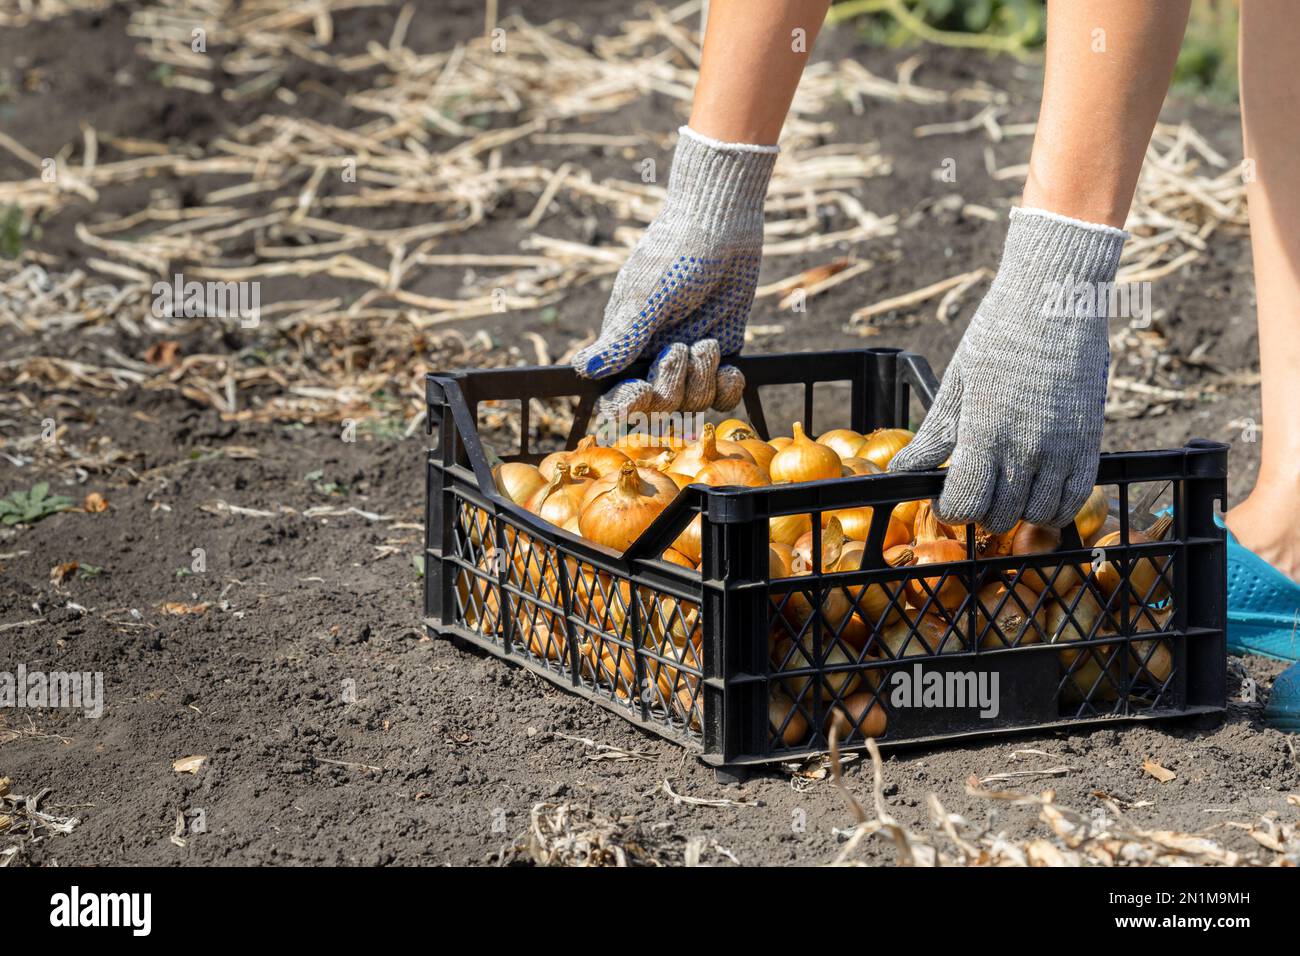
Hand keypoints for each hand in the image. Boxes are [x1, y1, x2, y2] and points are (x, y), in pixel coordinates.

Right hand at [572, 126, 776, 418]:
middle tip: (681, 348)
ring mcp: (690, 357)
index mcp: (625, 345)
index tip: (642, 390)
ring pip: (694, 402)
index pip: (616, 396)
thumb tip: (581, 368)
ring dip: (702, 379)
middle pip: (659, 407)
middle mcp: (655, 356)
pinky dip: (728, 388)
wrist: (720, 223)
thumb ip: (621, 338)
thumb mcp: (647, 297)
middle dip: (671, 386)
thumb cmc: (676, 252)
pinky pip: (723, 394)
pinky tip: (731, 368)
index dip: (627, 405)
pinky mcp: (722, 352)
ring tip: (707, 342)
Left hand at [889, 208, 1125, 532]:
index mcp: (985, 434)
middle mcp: (1026, 450)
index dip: (950, 507)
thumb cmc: (998, 334)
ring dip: (1018, 510)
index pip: (965, 506)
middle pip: (999, 517)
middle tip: (975, 486)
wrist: (1056, 298)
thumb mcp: (956, 383)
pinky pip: (1076, 499)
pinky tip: (1038, 489)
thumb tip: (901, 471)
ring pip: (1038, 515)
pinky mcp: (1090, 443)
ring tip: (1006, 486)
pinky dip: (1055, 506)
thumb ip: (933, 436)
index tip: (946, 493)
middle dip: (980, 510)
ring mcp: (1063, 450)